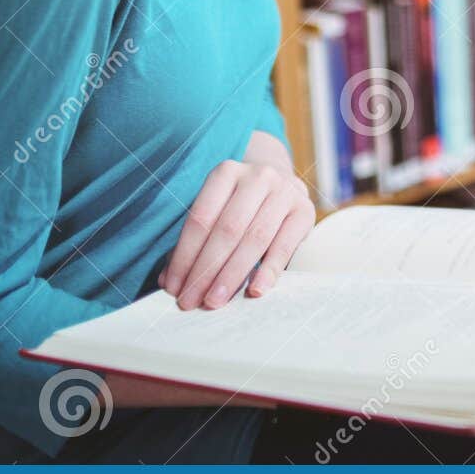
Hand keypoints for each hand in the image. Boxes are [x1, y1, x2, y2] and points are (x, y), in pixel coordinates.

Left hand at [159, 148, 314, 309]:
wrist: (283, 186)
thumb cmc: (240, 206)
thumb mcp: (217, 211)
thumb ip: (195, 243)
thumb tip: (169, 282)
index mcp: (226, 172)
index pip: (200, 219)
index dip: (185, 256)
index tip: (175, 287)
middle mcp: (257, 176)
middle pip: (227, 230)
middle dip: (206, 270)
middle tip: (191, 301)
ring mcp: (285, 191)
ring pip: (255, 239)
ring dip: (232, 274)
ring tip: (215, 301)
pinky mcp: (305, 210)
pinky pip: (285, 245)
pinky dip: (269, 270)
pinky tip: (255, 290)